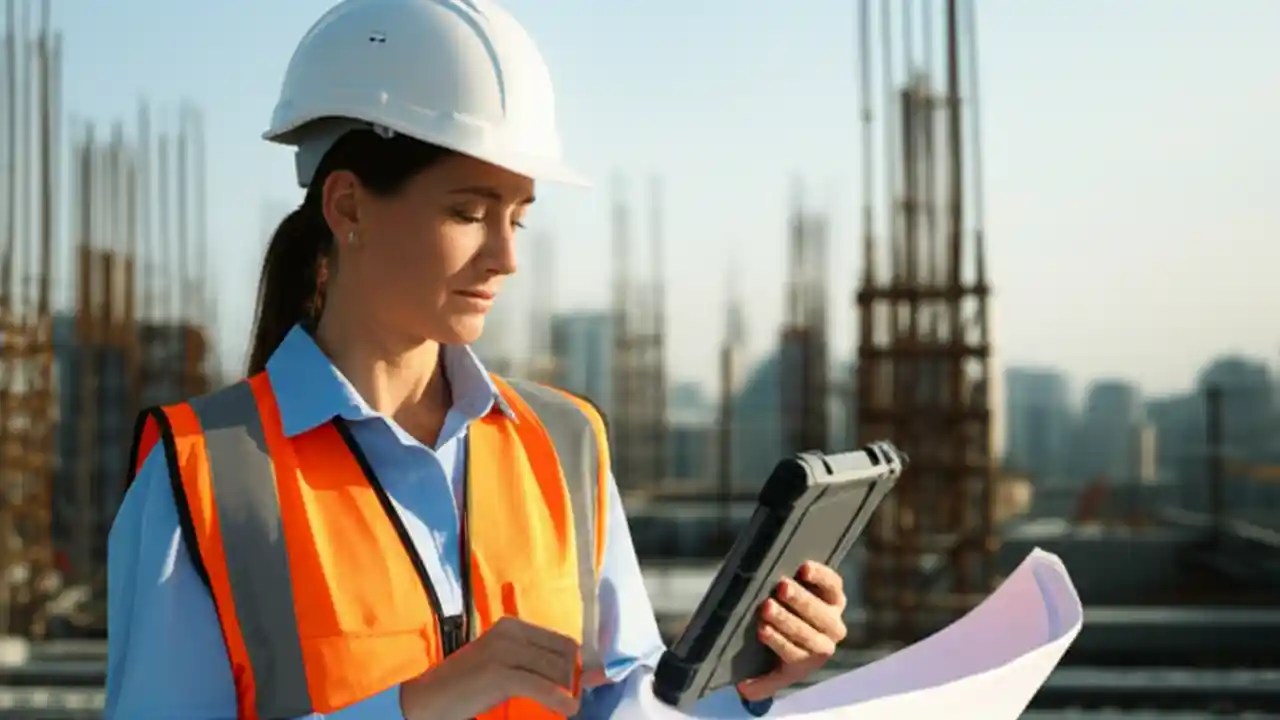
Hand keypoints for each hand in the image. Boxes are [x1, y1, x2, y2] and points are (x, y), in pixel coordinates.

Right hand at [399, 616, 580, 719]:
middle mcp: (510, 632)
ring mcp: (503, 650)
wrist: (425, 701)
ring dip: (567, 691)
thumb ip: (537, 667)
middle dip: (573, 679)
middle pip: (564, 653)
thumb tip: (590, 674)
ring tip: (566, 707)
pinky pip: (541, 686)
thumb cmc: (465, 687)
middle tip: (571, 700)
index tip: (579, 685)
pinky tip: (567, 710)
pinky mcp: (499, 673)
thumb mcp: (503, 669)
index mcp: (512, 626)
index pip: (562, 641)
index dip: (575, 665)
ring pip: (556, 669)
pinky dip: (558, 699)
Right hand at [737, 561, 847, 702]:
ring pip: (821, 610)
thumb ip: (760, 682)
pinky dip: (821, 576)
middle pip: (808, 633)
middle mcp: (825, 640)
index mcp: (807, 660)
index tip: (761, 630)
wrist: (800, 622)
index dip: (779, 642)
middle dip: (787, 620)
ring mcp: (833, 616)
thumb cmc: (780, 645)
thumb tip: (745, 690)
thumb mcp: (772, 668)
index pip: (794, 654)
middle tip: (767, 607)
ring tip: (782, 587)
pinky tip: (805, 569)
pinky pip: (832, 584)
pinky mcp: (836, 593)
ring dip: (801, 599)